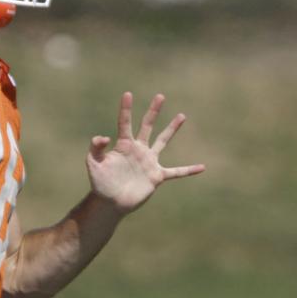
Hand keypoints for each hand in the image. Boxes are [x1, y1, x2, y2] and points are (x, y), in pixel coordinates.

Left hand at [87, 92, 204, 214]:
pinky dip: (188, 170)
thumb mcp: (94, 164)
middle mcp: (138, 150)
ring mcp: (149, 162)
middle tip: (160, 96)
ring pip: (162, 141)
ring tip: (182, 115)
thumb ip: (96, 148)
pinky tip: (202, 167)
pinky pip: (176, 172)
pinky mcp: (156, 176)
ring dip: (172, 129)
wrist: (110, 203)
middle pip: (147, 126)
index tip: (127, 94)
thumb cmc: (100, 184)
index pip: (125, 123)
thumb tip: (104, 136)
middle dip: (153, 111)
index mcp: (124, 145)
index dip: (125, 109)